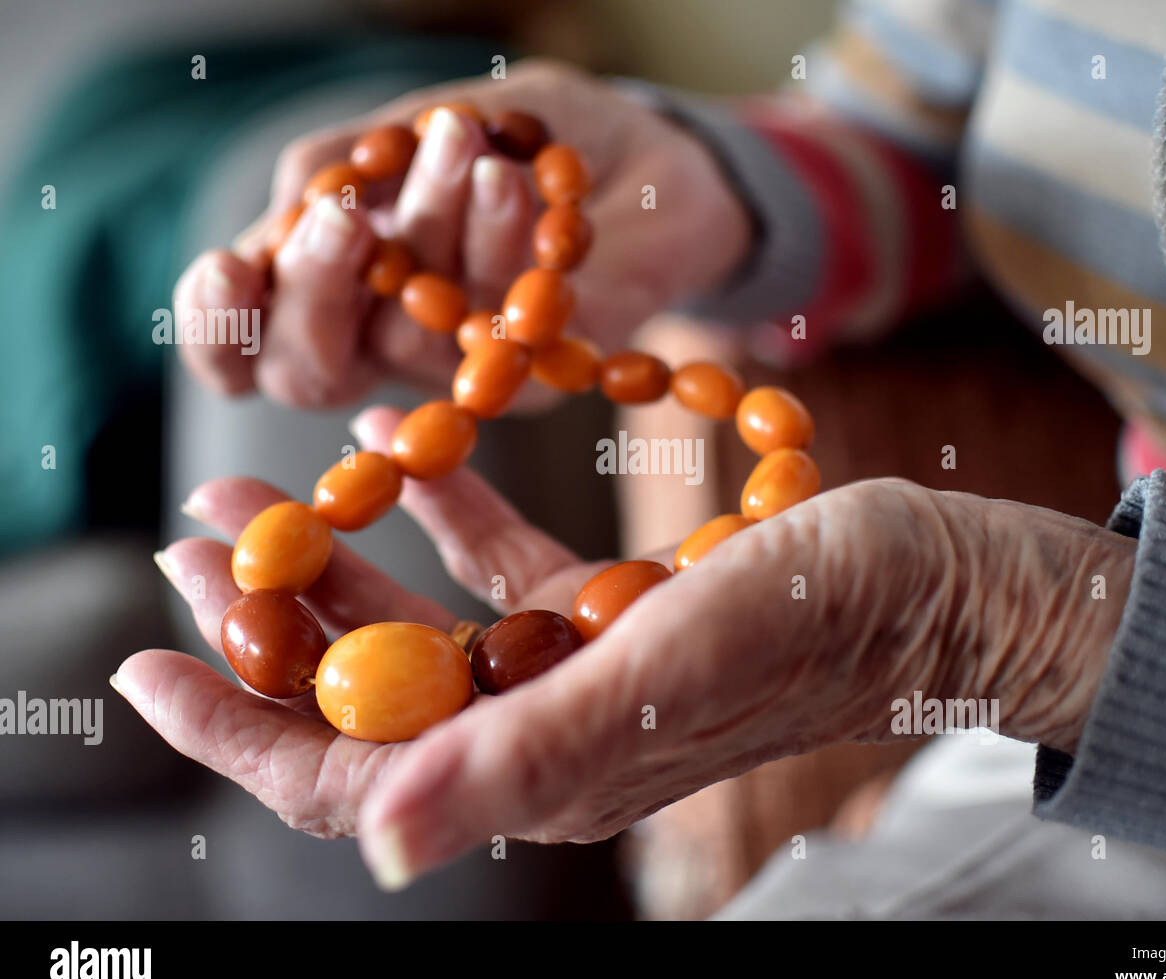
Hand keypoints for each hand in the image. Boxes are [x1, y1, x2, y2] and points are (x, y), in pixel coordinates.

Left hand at [114, 405, 1134, 888]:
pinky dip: (441, 518)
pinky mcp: (615, 616)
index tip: (144, 661)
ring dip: (333, 565)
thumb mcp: (667, 669)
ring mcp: (577, 673)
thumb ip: (524, 757)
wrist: (934, 586)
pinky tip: (397, 451)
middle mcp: (547, 734)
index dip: (237, 730)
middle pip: (368, 695)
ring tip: (255, 491)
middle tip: (193, 536)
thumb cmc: (819, 618)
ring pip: (420, 630)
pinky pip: (498, 572)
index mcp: (544, 771)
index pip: (352, 778)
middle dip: (267, 625)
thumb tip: (382, 845)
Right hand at [173, 59, 752, 406]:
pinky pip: (495, 336)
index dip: (217, 324)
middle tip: (347, 213)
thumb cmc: (526, 136)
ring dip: (423, 231)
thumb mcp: (419, 125)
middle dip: (314, 288)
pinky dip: (494, 243)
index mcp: (335, 283)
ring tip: (463, 141)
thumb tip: (298, 206)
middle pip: (305, 370)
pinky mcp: (536, 375)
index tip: (225, 268)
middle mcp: (387, 336)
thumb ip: (345, 164)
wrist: (658, 156)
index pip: (243, 341)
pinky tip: (511, 173)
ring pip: (402, 341)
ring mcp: (460, 366)